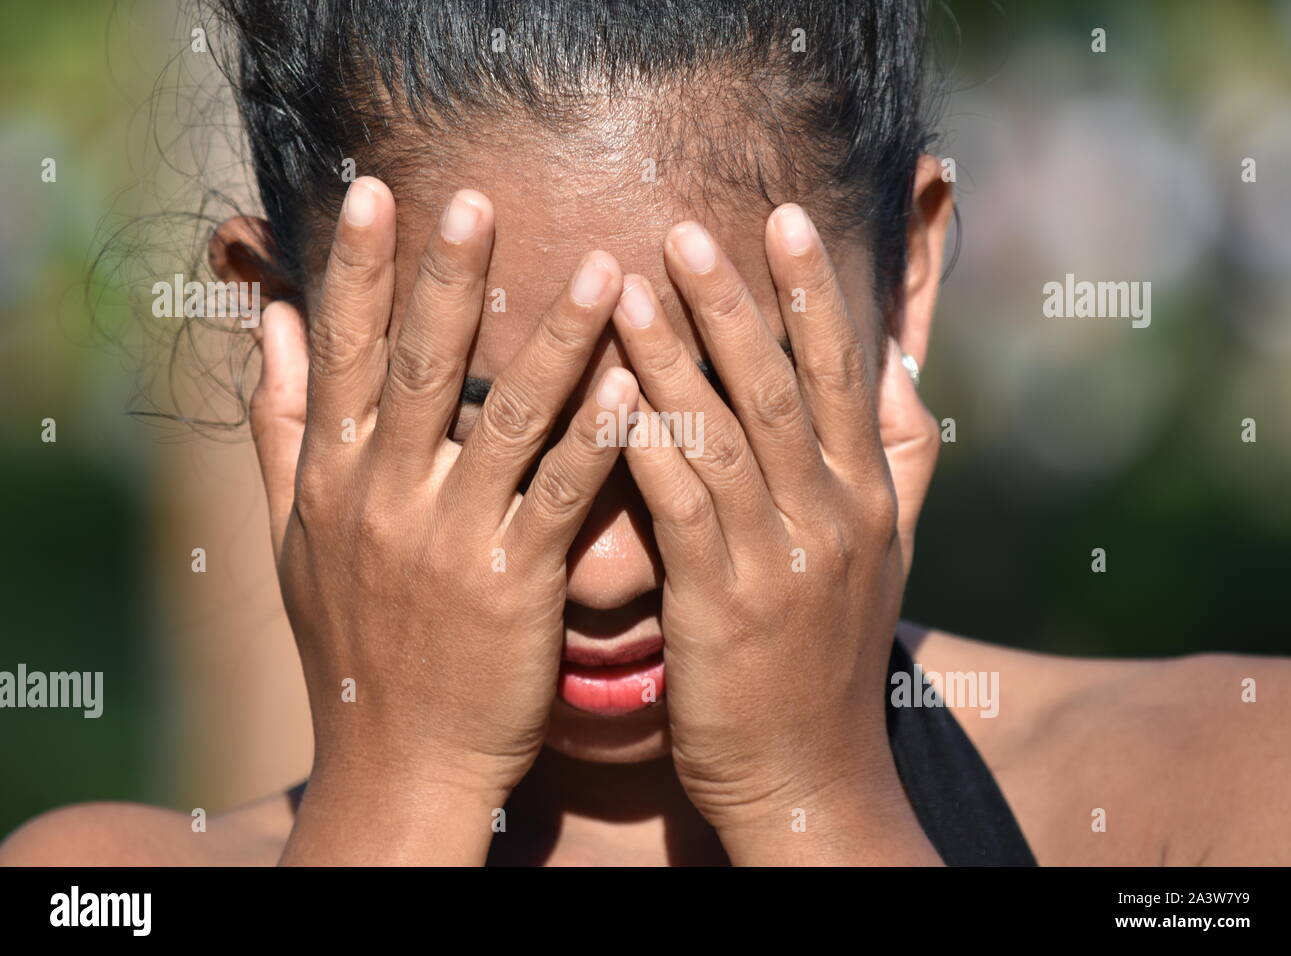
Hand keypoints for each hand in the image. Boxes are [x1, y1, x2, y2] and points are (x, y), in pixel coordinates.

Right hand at [246, 178, 635, 861]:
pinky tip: (635, 381)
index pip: (343, 356)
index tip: (376, 192)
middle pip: (420, 370)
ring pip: (507, 420)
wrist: (396, 761)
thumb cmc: (352, 647)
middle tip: (477, 198)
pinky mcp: (514, 586)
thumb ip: (283, 425)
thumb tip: (269, 325)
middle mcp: (383, 499)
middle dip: (447, 278)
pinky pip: (564, 497)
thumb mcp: (294, 537)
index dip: (359, 271)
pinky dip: (599, 437)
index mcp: (331, 481)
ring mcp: (450, 542)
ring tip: (601, 267)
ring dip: (554, 338)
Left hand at [611, 206, 940, 863]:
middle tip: (686, 226)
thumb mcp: (891, 557)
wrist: (813, 779)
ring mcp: (781, 561)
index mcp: (870, 499)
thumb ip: (903, 462)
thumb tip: (903, 373)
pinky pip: (681, 507)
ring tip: (619, 287)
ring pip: (724, 435)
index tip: (782, 217)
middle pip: (783, 387)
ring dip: (671, 357)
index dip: (813, 294)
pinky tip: (609, 395)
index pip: (844, 375)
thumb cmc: (831, 662)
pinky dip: (647, 445)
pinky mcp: (723, 605)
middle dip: (735, 302)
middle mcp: (834, 517)